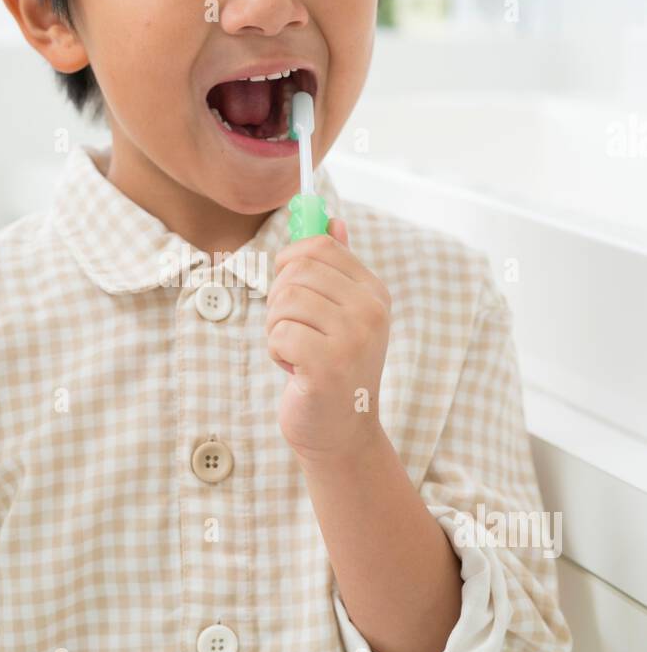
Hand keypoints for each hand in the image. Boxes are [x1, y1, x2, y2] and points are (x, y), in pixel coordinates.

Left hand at [265, 217, 390, 461]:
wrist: (342, 433)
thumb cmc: (334, 370)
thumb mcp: (342, 315)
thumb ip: (338, 269)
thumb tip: (333, 219)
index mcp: (374, 293)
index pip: (320, 246)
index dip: (291, 263)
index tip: (292, 291)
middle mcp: (370, 311)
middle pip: (297, 272)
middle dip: (280, 302)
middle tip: (295, 332)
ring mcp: (353, 338)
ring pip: (284, 303)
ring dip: (277, 329)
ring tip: (297, 352)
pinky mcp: (328, 365)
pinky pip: (279, 335)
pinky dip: (276, 353)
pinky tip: (295, 371)